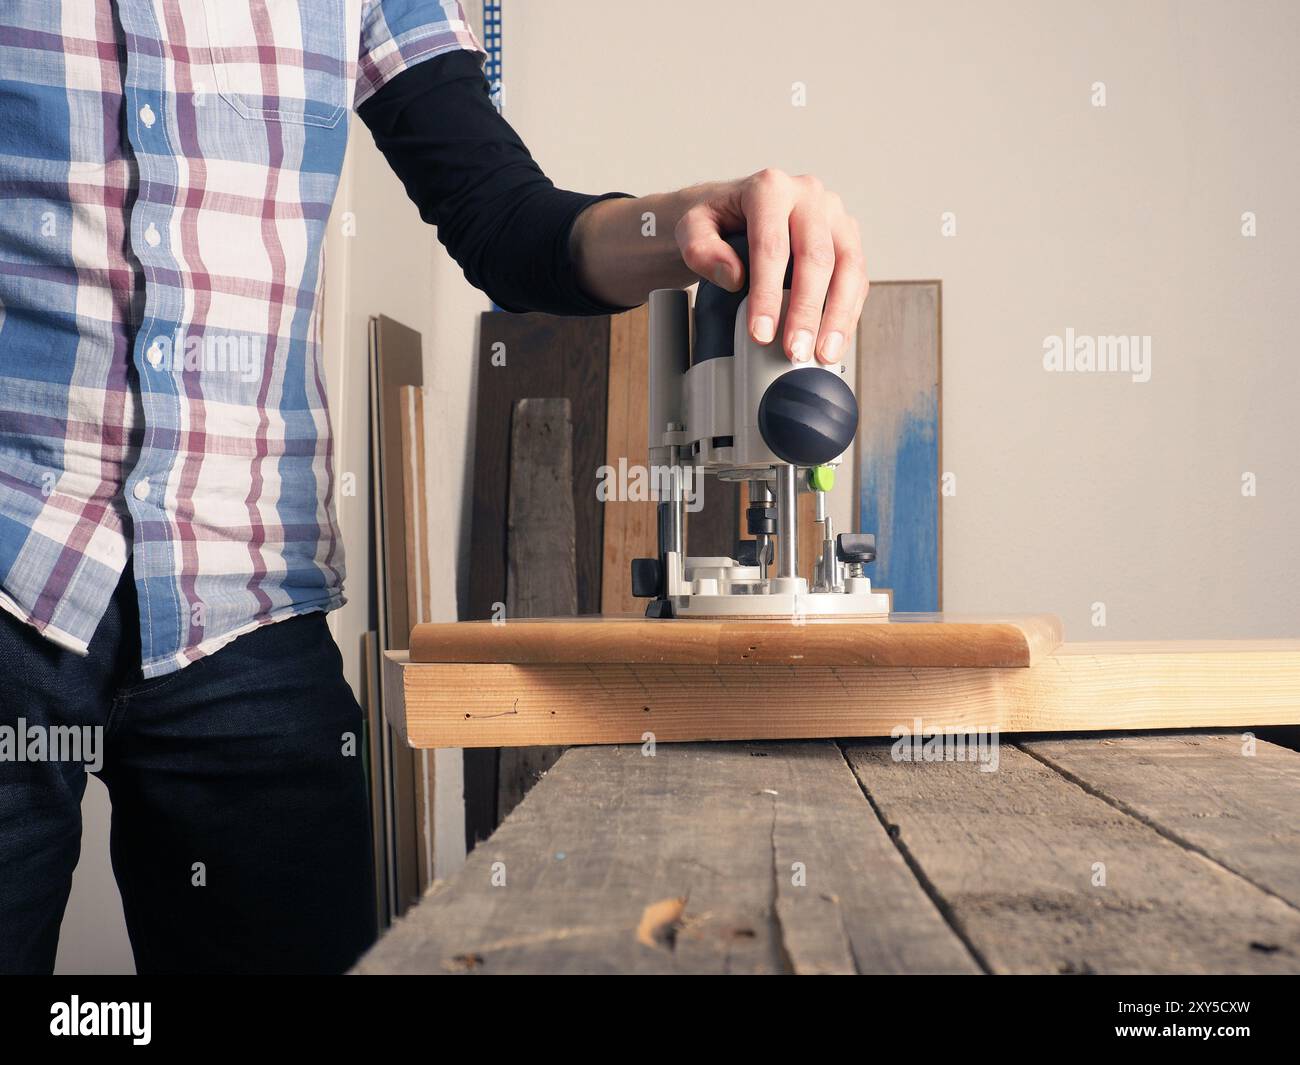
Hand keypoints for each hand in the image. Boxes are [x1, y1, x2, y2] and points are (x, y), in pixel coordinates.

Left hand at [674, 169, 867, 364]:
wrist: (733, 211)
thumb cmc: (714, 222)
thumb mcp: (691, 229)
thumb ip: (701, 249)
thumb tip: (735, 276)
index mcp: (770, 188)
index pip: (772, 246)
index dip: (767, 294)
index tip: (761, 333)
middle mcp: (809, 196)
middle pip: (816, 257)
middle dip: (806, 311)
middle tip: (794, 350)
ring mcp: (834, 216)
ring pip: (848, 266)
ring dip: (838, 316)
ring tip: (823, 354)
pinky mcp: (847, 239)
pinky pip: (857, 278)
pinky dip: (848, 313)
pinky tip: (834, 342)